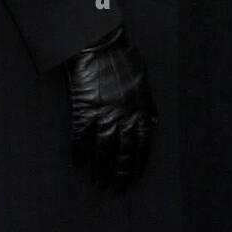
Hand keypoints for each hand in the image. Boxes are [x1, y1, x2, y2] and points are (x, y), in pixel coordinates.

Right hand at [63, 26, 156, 191]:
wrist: (100, 41)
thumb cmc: (123, 59)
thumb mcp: (143, 82)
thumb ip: (147, 105)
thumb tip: (152, 124)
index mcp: (141, 107)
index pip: (143, 144)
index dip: (139, 163)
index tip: (135, 177)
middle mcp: (124, 114)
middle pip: (123, 151)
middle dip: (120, 173)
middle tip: (116, 189)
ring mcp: (104, 112)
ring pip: (103, 149)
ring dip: (100, 168)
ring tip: (98, 182)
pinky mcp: (84, 108)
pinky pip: (81, 136)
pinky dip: (79, 151)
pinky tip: (78, 163)